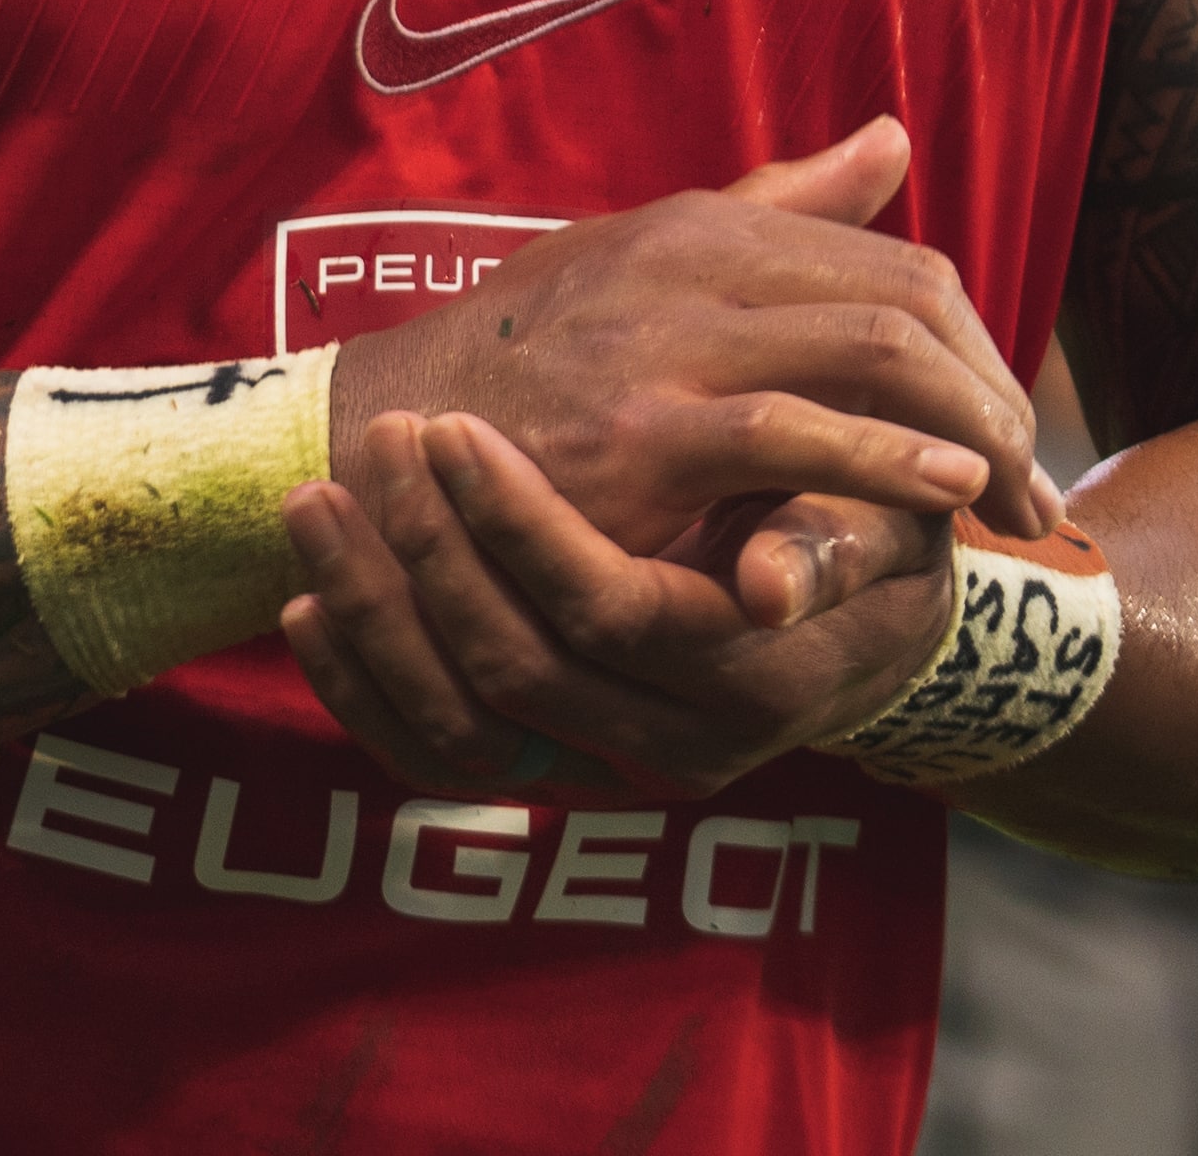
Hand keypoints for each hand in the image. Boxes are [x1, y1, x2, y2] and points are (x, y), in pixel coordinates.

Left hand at [279, 418, 954, 798]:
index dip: (521, 523)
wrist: (868, 635)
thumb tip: (773, 582)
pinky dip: (358, 688)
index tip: (454, 427)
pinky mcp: (553, 771)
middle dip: (429, 551)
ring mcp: (609, 770)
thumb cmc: (877, 540)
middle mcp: (677, 749)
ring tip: (316, 500)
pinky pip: (428, 759)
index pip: (607, 609)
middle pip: (517, 667)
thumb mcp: (890, 524)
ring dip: (373, 612)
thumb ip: (836, 536)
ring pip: (459, 719)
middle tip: (376, 441)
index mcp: (752, 680)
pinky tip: (307, 602)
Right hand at [324, 118, 1051, 546]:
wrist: (382, 441)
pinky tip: (940, 499)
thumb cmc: (515, 361)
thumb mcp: (641, 258)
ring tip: (1009, 502)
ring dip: (968, 431)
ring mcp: (666, 344)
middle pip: (908, 301)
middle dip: (994, 394)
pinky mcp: (638, 433)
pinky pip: (791, 436)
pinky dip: (884, 462)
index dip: (976, 352)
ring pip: (872, 350)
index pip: (896, 266)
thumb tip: (894, 138)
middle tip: (1033, 486)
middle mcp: (693, 264)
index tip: (1005, 431)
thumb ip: (776, 208)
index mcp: (701, 228)